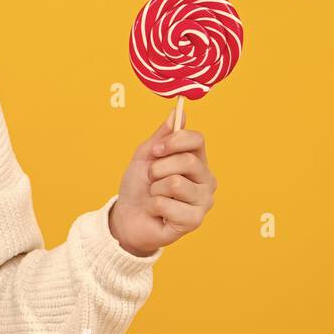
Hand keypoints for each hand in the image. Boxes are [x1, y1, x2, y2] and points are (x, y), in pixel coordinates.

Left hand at [108, 109, 216, 255]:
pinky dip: (153, 206)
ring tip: (155, 196)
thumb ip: (162, 136)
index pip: (197, 139)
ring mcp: (203, 202)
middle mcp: (207, 180)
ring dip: (155, 189)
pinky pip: (166, 204)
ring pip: (176, 183)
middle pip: (187, 161)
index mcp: (198, 161)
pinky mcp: (194, 221)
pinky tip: (157, 212)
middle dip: (158, 168)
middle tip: (151, 179)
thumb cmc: (138, 186)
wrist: (127, 217)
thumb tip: (177, 112)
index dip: (174, 141)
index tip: (155, 150)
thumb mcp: (145, 157)